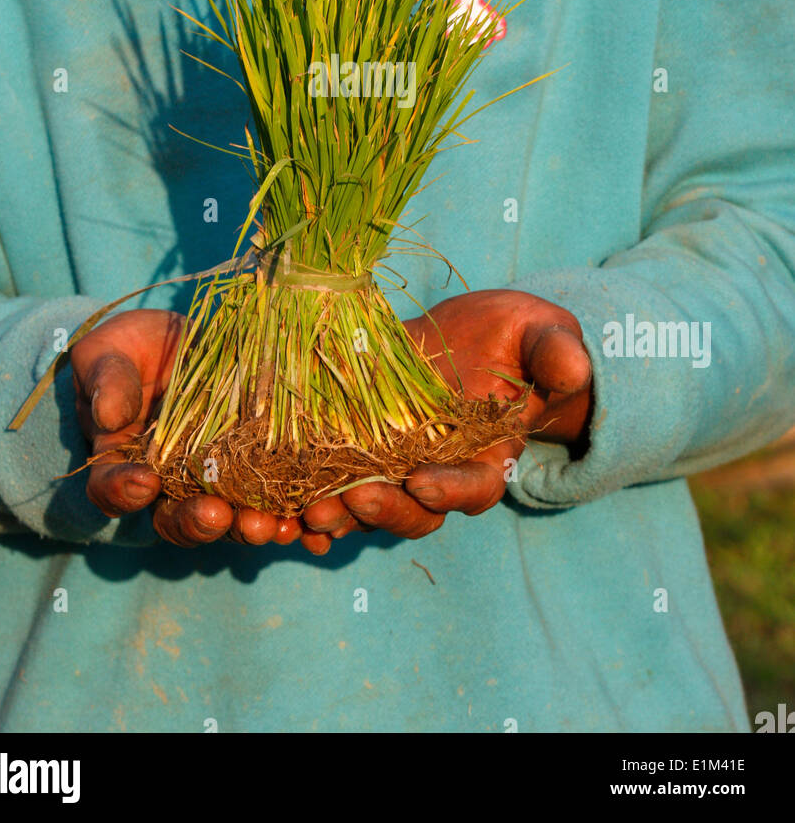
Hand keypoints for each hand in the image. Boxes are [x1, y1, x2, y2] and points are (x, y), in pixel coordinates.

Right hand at [72, 309, 331, 552]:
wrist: (184, 341)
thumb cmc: (132, 348)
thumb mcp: (108, 353)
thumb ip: (106, 380)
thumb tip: (108, 417)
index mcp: (121, 462)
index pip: (111, 489)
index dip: (123, 492)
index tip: (144, 482)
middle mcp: (165, 484)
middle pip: (174, 519)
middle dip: (198, 522)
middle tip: (218, 515)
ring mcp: (211, 480)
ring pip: (226, 519)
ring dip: (247, 528)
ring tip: (270, 524)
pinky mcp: (252, 469)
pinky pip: (269, 502)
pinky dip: (289, 517)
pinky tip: (306, 521)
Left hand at [302, 289, 592, 542]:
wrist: (473, 334)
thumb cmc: (519, 337)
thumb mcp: (544, 334)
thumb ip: (555, 354)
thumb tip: (573, 368)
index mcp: (489, 457)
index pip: (472, 487)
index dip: (450, 491)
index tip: (424, 482)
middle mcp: (439, 471)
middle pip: (412, 510)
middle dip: (383, 509)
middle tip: (349, 497)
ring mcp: (393, 463)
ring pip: (363, 503)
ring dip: (334, 510)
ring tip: (303, 507)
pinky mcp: (353, 442)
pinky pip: (325, 477)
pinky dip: (298, 493)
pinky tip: (270, 498)